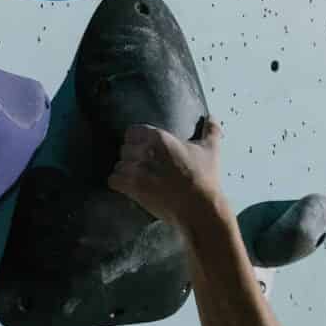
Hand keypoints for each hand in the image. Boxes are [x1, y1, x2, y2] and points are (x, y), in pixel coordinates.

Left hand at [108, 119, 225, 231]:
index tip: (144, 149)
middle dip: (132, 158)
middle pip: (124, 149)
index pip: (133, 131)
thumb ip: (210, 130)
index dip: (136, 140)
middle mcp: (144, 151)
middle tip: (143, 168)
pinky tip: (129, 188)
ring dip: (125, 172)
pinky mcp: (132, 187)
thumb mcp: (210, 151)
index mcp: (159, 137)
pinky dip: (119, 184)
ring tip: (137, 179)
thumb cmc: (204, 179)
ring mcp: (137, 170)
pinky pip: (113, 181)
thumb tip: (212, 118)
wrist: (199, 208)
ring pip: (119, 165)